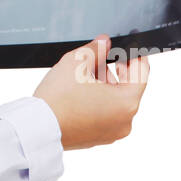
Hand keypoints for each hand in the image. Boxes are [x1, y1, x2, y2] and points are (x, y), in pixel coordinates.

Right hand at [33, 34, 149, 149]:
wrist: (38, 127)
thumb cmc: (58, 99)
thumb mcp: (77, 61)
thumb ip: (97, 48)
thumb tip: (105, 42)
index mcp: (126, 103)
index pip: (142, 72)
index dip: (136, 54)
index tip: (129, 47)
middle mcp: (125, 121)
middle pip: (130, 87)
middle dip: (119, 68)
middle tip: (106, 55)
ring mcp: (112, 132)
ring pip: (118, 101)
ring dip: (108, 84)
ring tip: (89, 71)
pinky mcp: (99, 138)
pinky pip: (108, 114)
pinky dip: (101, 100)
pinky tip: (83, 89)